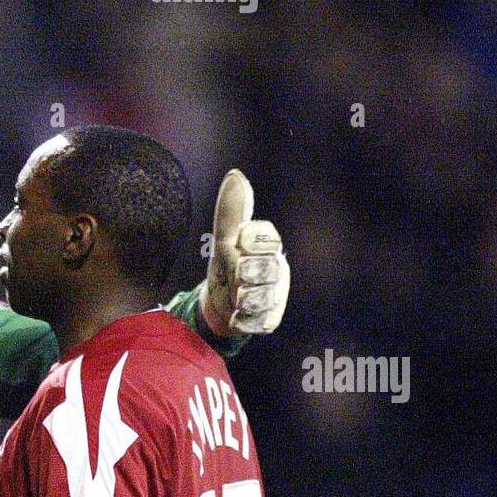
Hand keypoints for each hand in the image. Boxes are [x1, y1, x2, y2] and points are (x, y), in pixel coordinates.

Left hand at [199, 169, 289, 335]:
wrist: (219, 305)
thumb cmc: (226, 266)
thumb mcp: (225, 240)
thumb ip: (231, 212)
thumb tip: (235, 175)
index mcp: (269, 248)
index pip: (267, 238)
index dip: (250, 241)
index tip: (239, 244)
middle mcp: (276, 271)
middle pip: (265, 268)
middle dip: (244, 272)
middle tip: (236, 275)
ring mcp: (274, 296)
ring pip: (261, 296)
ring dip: (241, 297)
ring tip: (236, 296)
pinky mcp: (268, 321)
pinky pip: (257, 322)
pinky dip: (241, 320)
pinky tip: (236, 315)